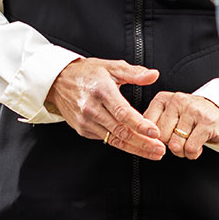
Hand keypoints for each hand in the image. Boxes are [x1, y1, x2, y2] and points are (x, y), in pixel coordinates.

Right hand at [45, 57, 166, 159]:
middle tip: (160, 149)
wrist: (59, 81)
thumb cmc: (88, 73)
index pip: (122, 112)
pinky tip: (136, 147)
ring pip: (114, 139)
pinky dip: (123, 145)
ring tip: (154, 153)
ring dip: (136, 148)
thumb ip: (134, 73)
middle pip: (120, 130)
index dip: (139, 124)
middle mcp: (91, 108)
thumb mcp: (111, 67)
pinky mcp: (83, 130)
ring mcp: (86, 121)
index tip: (155, 132)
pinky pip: (106, 139)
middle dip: (142, 142)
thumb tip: (154, 75)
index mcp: (101, 90)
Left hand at [142, 91, 218, 159]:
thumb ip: (154, 125)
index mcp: (163, 98)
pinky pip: (190, 148)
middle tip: (179, 140)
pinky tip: (198, 145)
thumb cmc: (190, 117)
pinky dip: (193, 154)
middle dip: (169, 146)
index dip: (154, 139)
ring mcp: (193, 110)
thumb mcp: (169, 115)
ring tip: (189, 142)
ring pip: (176, 145)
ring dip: (182, 151)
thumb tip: (143, 141)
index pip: (146, 126)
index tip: (163, 139)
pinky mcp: (206, 122)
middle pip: (161, 137)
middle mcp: (177, 100)